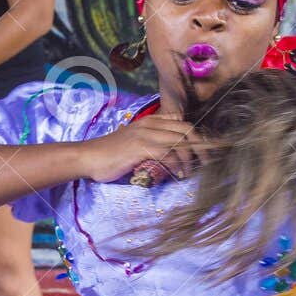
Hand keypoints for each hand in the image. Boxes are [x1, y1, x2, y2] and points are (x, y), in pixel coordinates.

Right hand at [78, 115, 199, 183]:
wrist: (88, 157)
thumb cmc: (109, 154)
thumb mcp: (132, 142)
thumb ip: (149, 142)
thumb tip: (167, 153)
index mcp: (149, 121)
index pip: (181, 123)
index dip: (196, 136)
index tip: (203, 151)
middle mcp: (150, 124)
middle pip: (186, 130)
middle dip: (202, 146)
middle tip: (207, 162)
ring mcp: (146, 135)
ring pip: (180, 142)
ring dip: (191, 158)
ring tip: (194, 171)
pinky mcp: (141, 148)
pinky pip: (168, 154)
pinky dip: (177, 165)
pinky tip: (179, 174)